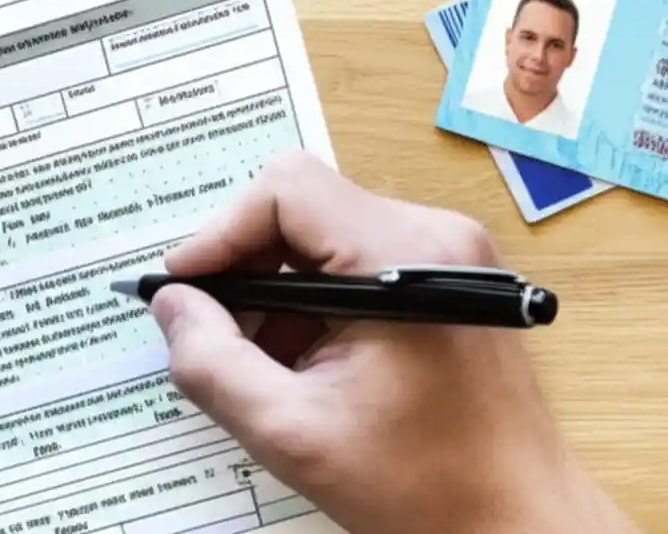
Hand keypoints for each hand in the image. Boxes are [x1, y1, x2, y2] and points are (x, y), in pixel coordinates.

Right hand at [151, 152, 637, 533]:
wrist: (518, 524)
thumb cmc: (427, 487)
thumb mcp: (291, 432)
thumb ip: (211, 362)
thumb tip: (172, 305)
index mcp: (404, 258)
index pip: (286, 190)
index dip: (220, 232)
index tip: (183, 286)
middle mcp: (434, 238)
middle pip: (302, 207)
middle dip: (244, 266)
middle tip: (212, 330)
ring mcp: (448, 256)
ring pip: (324, 235)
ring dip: (276, 290)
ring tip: (262, 361)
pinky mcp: (448, 280)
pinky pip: (355, 261)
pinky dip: (312, 302)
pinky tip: (303, 362)